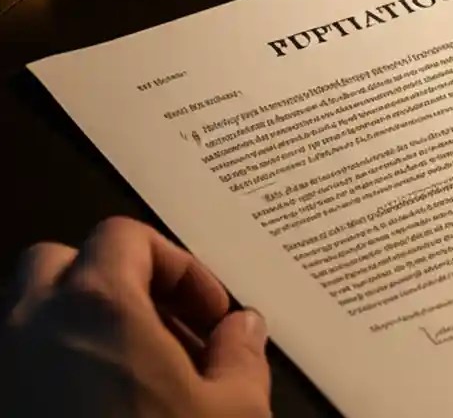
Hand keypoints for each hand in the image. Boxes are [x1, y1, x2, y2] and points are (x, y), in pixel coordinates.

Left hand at [0, 217, 270, 416]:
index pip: (126, 237)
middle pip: (60, 263)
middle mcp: (29, 324)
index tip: (209, 315)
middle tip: (162, 330)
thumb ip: (241, 355)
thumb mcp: (235, 413)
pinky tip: (95, 409)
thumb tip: (243, 328)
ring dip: (76, 327)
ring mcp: (1, 369)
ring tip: (129, 376)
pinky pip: (17, 367)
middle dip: (112, 284)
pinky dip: (50, 371)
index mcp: (97, 303)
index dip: (178, 266)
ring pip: (27, 316)